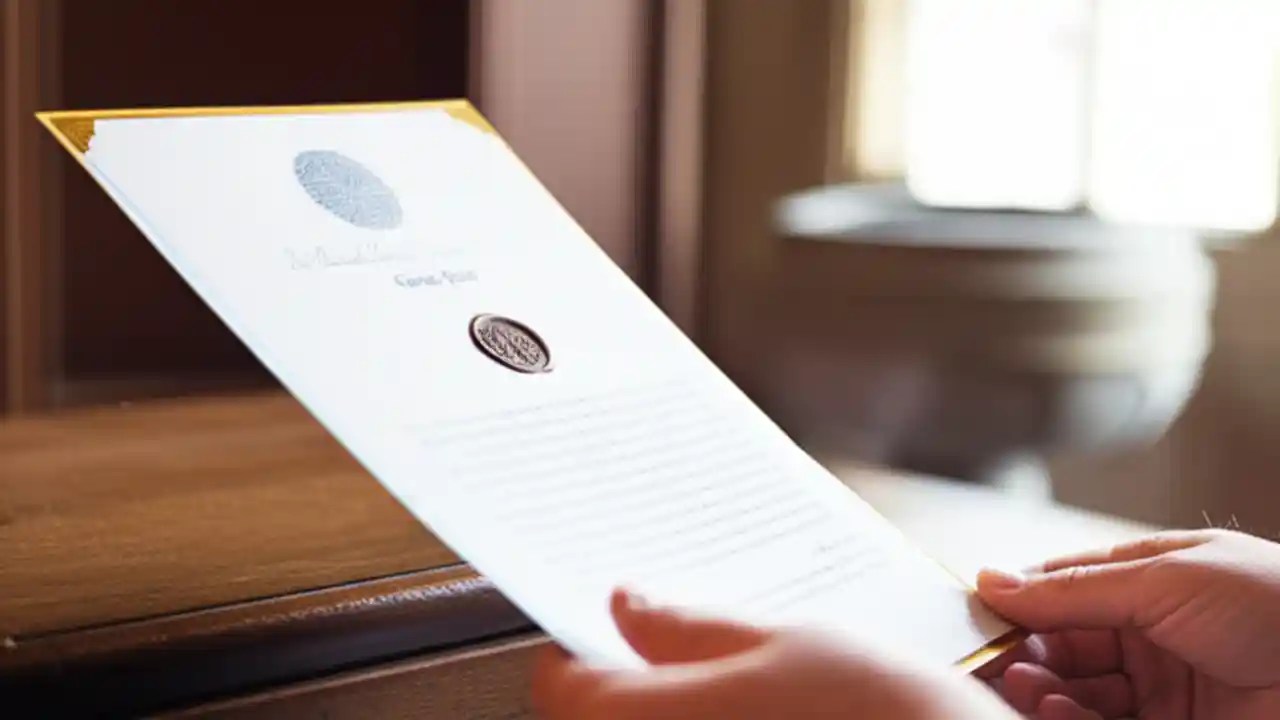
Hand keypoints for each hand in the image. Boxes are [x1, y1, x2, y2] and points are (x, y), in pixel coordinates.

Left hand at [532, 589, 1016, 719]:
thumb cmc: (882, 715)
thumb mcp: (784, 643)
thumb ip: (690, 628)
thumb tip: (628, 606)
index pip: (560, 686)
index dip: (579, 647)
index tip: (608, 627)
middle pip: (600, 718)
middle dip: (631, 678)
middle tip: (680, 642)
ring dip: (675, 704)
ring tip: (737, 681)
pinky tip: (762, 711)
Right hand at [976, 529, 1279, 718]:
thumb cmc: (1276, 605)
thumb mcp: (1164, 579)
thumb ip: (1074, 588)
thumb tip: (992, 581)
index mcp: (1150, 581)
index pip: (1061, 591)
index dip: (1017, 604)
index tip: (976, 621)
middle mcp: (1150, 634)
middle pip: (1061, 646)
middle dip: (1023, 654)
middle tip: (990, 664)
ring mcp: (1161, 689)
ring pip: (1075, 692)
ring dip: (1040, 692)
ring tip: (1020, 689)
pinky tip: (1052, 711)